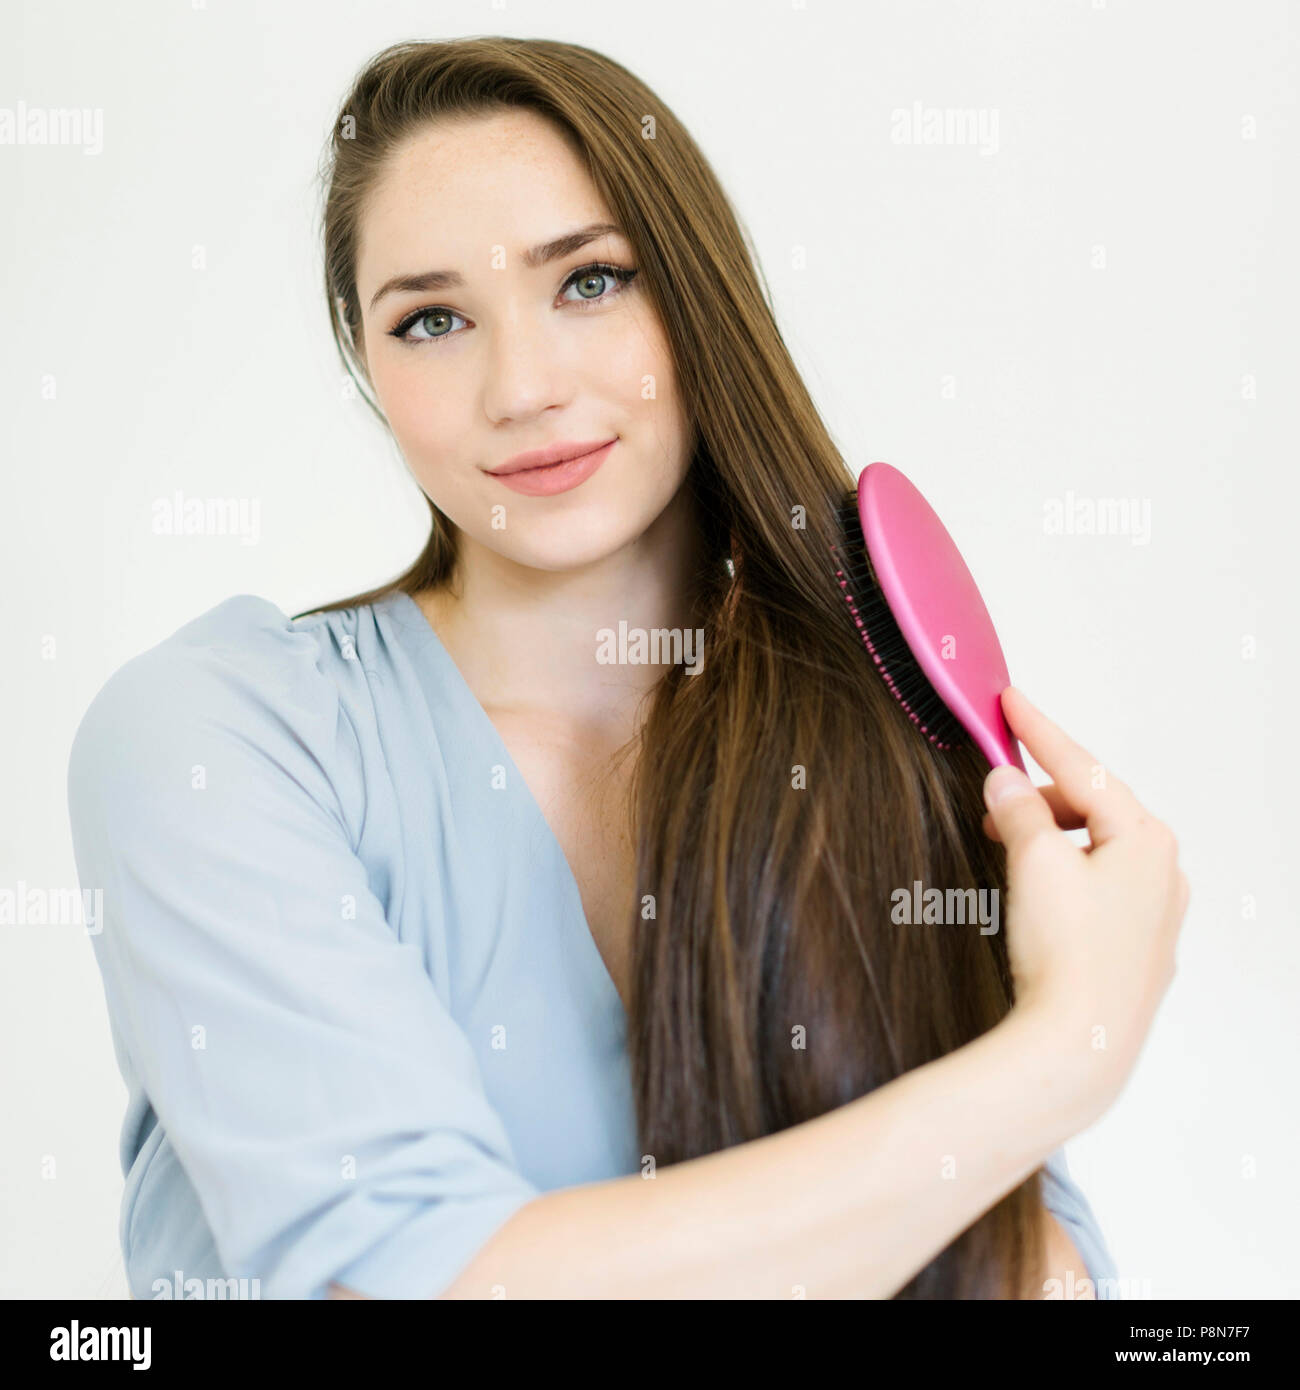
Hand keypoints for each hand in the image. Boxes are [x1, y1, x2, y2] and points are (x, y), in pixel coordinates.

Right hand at [981, 688, 1188, 1115]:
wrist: (1078, 1045)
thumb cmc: (1068, 957)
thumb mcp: (1034, 862)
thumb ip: (1018, 810)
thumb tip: (1006, 783)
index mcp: (1147, 840)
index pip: (1084, 769)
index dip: (1039, 733)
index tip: (1010, 703)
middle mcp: (1163, 874)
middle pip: (1094, 809)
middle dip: (1040, 797)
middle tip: (993, 794)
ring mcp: (1154, 917)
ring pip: (1096, 852)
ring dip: (1049, 839)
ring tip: (1006, 845)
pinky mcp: (1134, 952)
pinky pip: (1097, 891)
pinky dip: (1063, 876)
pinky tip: (1034, 893)